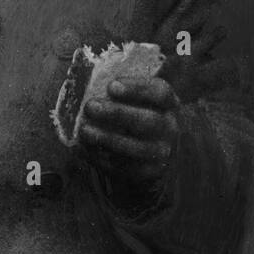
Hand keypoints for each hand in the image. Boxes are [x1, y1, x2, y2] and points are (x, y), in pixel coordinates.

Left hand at [80, 76, 180, 200]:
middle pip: (148, 121)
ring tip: (84, 131)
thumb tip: (88, 81)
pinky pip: (124, 168)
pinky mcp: (149, 173)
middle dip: (117, 114)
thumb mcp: (146, 101)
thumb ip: (126, 92)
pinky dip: (100, 158)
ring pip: (136, 148)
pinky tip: (83, 148)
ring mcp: (161, 153)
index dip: (136, 88)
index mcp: (169, 104)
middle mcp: (170, 128)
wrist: (164, 155)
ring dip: (107, 139)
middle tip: (90, 106)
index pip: (160, 92)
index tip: (111, 86)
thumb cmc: (145, 118)